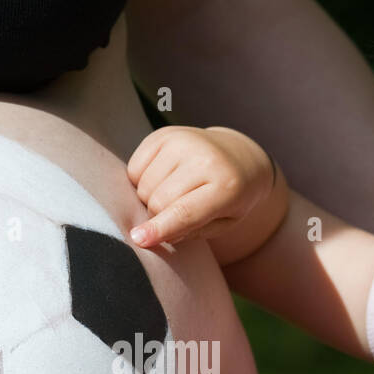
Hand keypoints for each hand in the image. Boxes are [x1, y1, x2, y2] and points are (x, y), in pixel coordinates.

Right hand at [126, 125, 285, 264]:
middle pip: (158, 201)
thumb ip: (188, 231)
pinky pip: (134, 169)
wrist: (239, 156)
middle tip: (175, 213)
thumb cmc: (231, 197)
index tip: (138, 239)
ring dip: (150, 198)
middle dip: (158, 216)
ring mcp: (182, 140)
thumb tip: (145, 236)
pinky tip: (163, 177)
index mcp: (226, 185)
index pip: (185, 211)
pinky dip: (141, 180)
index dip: (160, 227)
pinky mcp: (164, 134)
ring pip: (143, 186)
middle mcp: (204, 157)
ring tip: (173, 193)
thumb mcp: (223, 223)